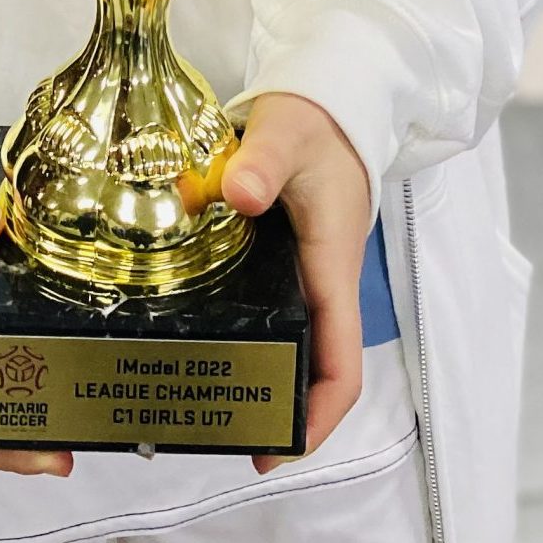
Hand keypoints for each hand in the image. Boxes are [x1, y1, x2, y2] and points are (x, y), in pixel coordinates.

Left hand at [223, 93, 371, 471]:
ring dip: (262, 379)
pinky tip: (201, 338)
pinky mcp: (284, 258)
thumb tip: (236, 194)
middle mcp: (323, 281)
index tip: (278, 451)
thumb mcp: (288, 132)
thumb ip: (263, 162)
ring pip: (292, 344)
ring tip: (205, 404)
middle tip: (225, 438)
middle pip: (315, 368)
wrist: (331, 92)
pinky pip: (271, 312)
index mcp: (333, 265)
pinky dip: (245, 336)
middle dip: (282, 411)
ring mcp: (305, 273)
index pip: (341, 362)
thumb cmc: (317, 116)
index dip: (318, 417)